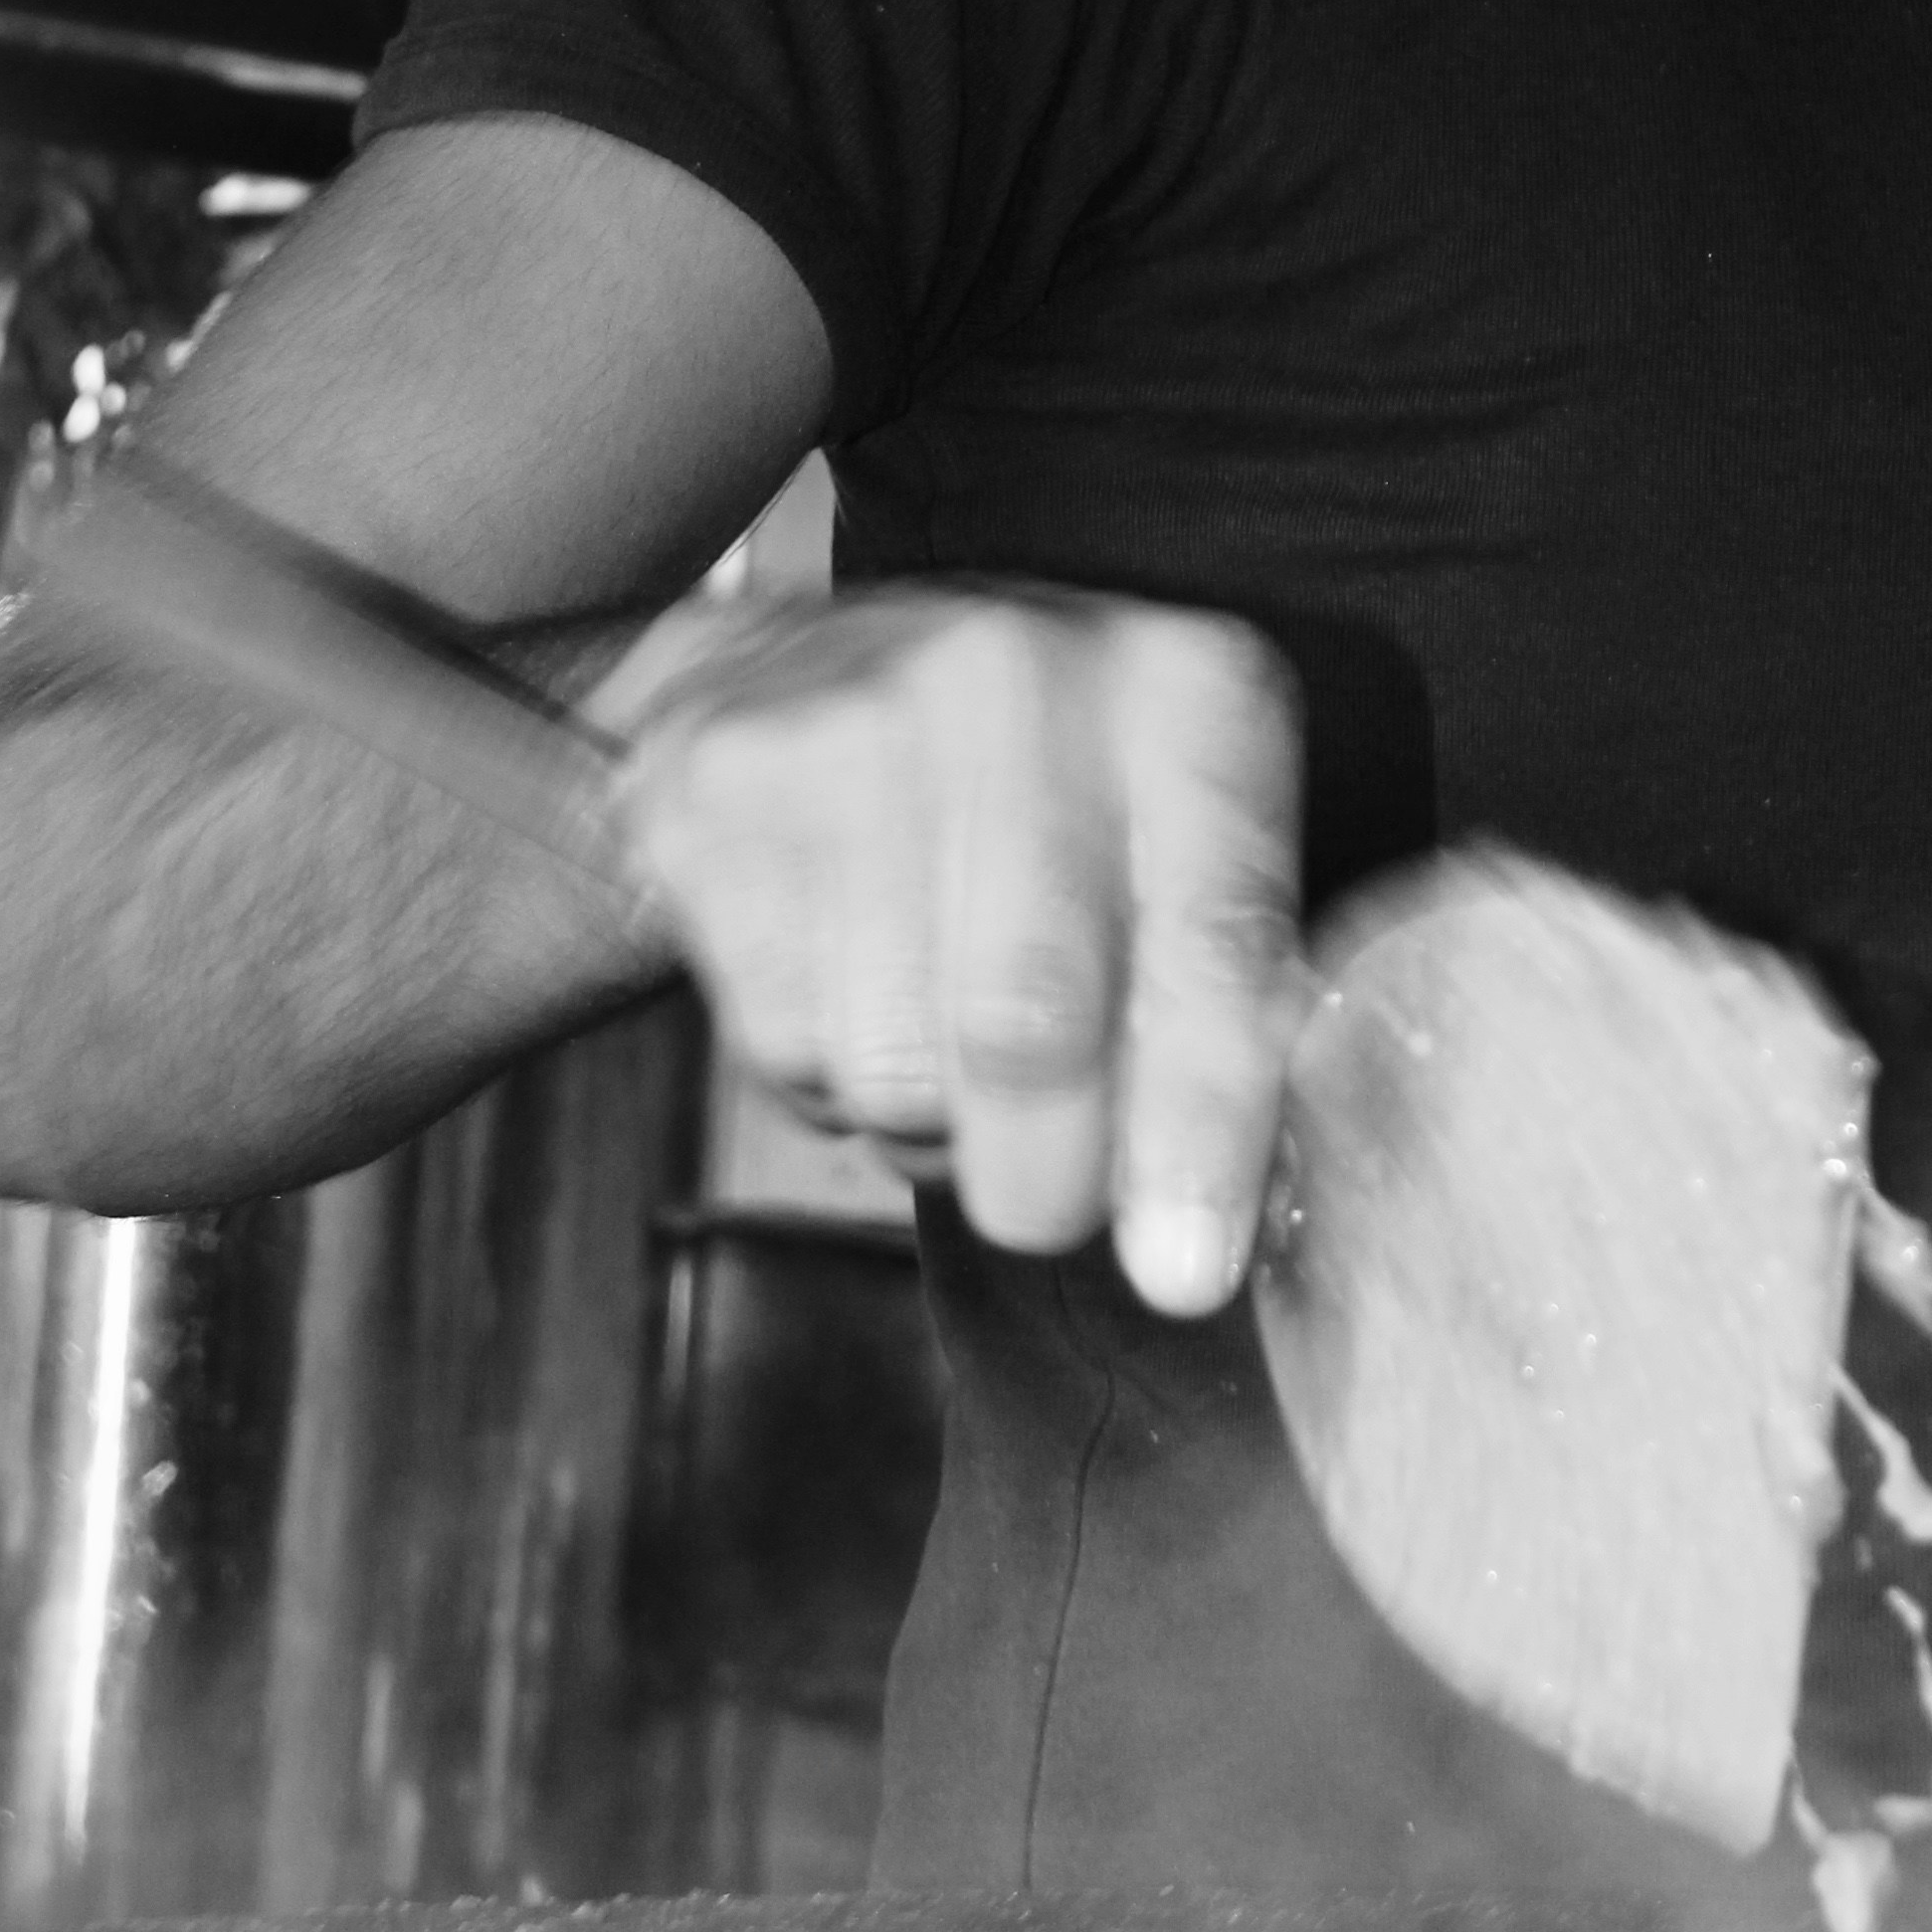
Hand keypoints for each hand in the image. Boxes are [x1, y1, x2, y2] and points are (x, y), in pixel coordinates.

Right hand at [611, 588, 1303, 1312]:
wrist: (803, 662)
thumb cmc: (1044, 792)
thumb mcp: (1177, 851)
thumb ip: (1218, 1016)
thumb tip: (1190, 1246)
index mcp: (1179, 689)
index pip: (1211, 943)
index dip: (1201, 1129)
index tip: (1187, 1269)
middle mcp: (1014, 679)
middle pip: (1029, 1026)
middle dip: (1046, 1178)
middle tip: (1047, 1207)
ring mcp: (846, 725)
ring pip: (894, 1068)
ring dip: (932, 1133)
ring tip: (946, 1059)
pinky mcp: (713, 796)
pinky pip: (783, 1048)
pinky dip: (832, 1085)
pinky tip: (856, 1001)